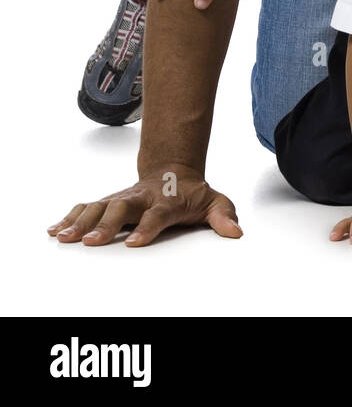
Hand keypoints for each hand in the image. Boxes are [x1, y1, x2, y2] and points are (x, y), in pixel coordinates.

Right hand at [47, 168, 241, 247]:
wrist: (172, 170)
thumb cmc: (190, 192)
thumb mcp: (213, 201)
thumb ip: (223, 215)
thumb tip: (235, 231)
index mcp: (166, 200)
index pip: (157, 214)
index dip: (147, 228)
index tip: (134, 243)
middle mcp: (140, 196)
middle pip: (121, 208)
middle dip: (105, 225)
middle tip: (91, 242)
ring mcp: (122, 197)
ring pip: (99, 207)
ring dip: (80, 222)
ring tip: (64, 237)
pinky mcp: (108, 200)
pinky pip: (86, 207)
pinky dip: (70, 216)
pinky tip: (55, 229)